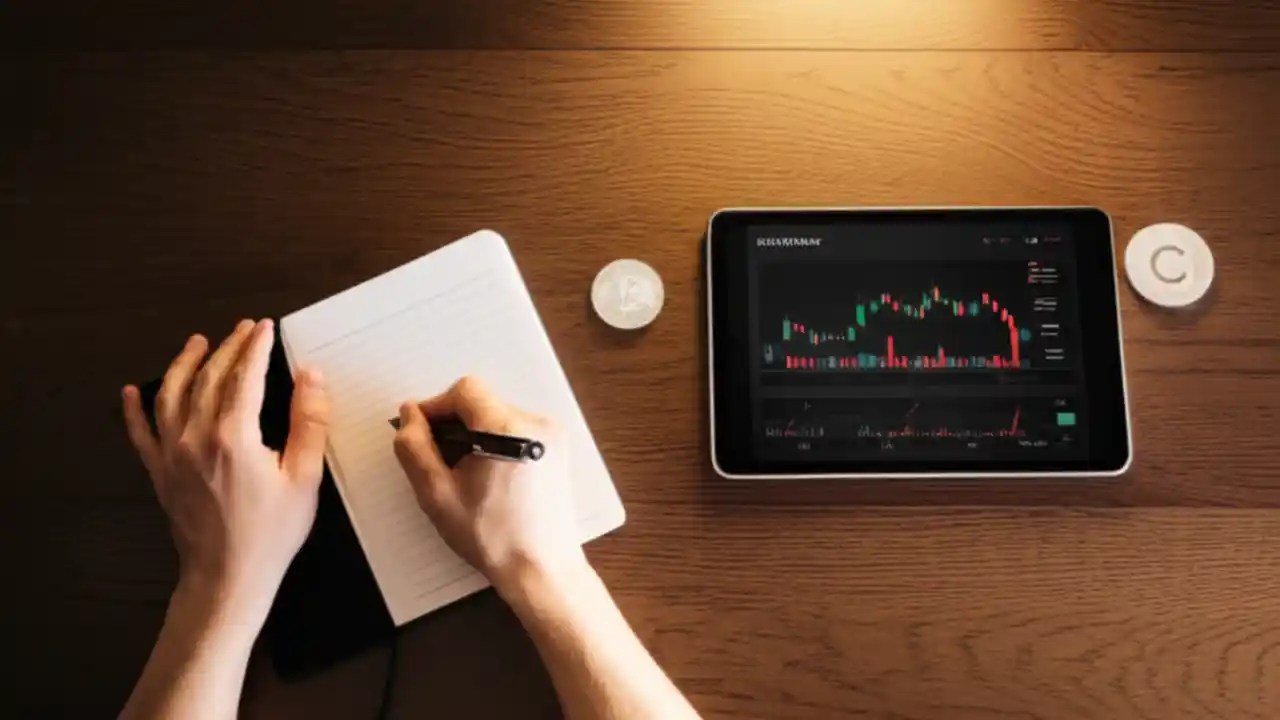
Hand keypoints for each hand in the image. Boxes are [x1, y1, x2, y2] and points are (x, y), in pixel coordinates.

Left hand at [121, 319, 329, 618]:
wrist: (227, 577)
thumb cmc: (271, 533)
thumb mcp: (304, 478)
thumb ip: (308, 423)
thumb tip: (311, 376)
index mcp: (234, 437)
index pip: (245, 377)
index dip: (255, 348)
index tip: (264, 328)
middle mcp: (195, 438)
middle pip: (208, 379)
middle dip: (227, 348)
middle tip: (242, 329)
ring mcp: (171, 455)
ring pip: (170, 395)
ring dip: (184, 364)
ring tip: (197, 343)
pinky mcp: (159, 473)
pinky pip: (140, 433)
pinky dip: (134, 409)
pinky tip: (132, 391)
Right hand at [393, 376, 584, 596]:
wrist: (541, 568)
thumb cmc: (492, 537)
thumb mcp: (437, 495)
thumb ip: (414, 448)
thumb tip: (409, 414)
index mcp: (509, 429)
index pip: (464, 390)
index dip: (436, 406)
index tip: (421, 432)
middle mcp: (537, 424)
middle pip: (482, 401)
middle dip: (455, 423)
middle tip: (441, 460)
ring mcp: (553, 435)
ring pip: (499, 415)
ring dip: (476, 433)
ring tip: (466, 473)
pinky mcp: (558, 449)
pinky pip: (518, 430)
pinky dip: (498, 442)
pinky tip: (489, 477)